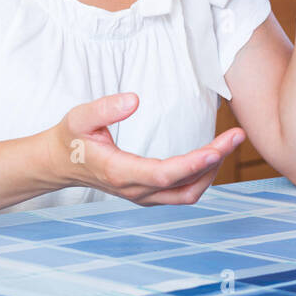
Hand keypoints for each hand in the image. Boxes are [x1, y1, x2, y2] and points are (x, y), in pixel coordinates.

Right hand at [46, 93, 243, 204]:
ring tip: (230, 143)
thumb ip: (105, 108)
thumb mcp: (79, 117)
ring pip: (188, 194)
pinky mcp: (149, 194)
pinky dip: (202, 176)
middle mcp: (136, 190)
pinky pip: (182, 192)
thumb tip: (135, 99)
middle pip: (185, 186)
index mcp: (120, 172)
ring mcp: (143, 195)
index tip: (219, 147)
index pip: (165, 174)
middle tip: (237, 135)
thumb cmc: (71, 138)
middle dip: (215, 162)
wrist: (58, 164)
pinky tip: (213, 154)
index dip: (194, 163)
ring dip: (212, 171)